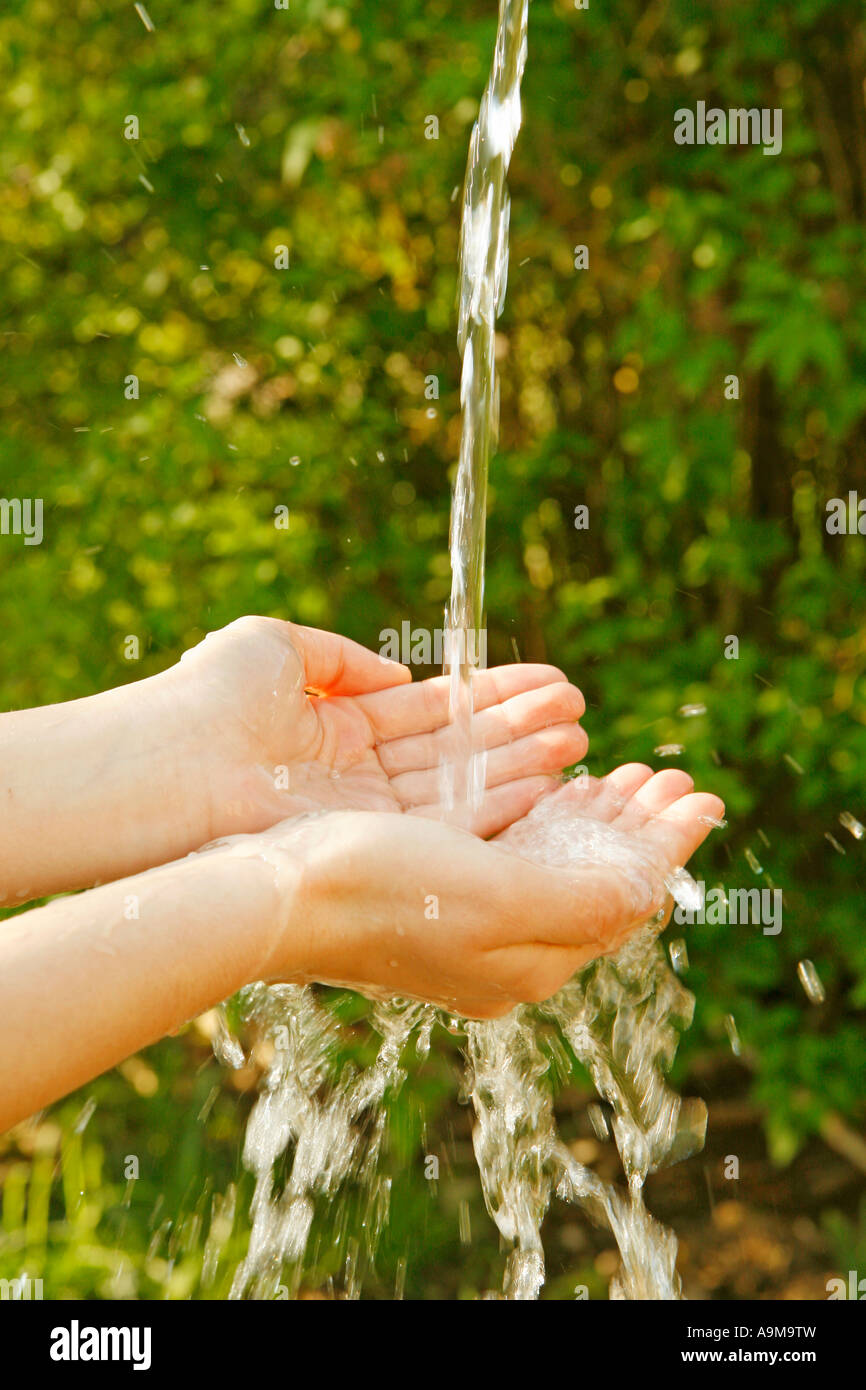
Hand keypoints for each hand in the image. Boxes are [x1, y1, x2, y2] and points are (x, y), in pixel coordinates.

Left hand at [171, 616, 587, 840]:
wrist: (172, 767)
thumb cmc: (211, 698)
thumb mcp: (277, 647)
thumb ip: (347, 661)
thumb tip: (402, 677)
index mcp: (336, 729)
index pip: (430, 712)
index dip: (489, 696)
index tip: (546, 683)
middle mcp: (357, 778)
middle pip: (456, 751)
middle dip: (520, 730)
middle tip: (580, 712)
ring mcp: (366, 817)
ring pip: (462, 787)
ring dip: (523, 763)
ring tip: (581, 738)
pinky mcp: (370, 849)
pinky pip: (448, 826)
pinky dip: (500, 805)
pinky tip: (549, 784)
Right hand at [237, 761, 723, 1017]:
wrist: (269, 892)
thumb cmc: (377, 891)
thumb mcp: (497, 896)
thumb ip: (584, 897)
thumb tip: (653, 891)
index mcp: (528, 964)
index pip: (622, 902)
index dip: (666, 846)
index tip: (703, 794)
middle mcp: (502, 951)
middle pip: (593, 882)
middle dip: (636, 826)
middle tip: (670, 774)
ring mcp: (465, 923)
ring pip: (553, 863)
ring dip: (594, 816)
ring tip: (625, 772)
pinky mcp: (431, 890)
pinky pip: (510, 852)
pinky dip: (542, 815)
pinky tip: (555, 788)